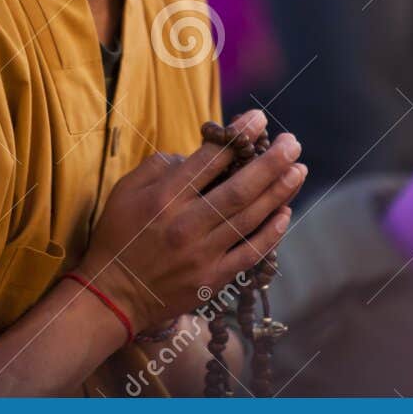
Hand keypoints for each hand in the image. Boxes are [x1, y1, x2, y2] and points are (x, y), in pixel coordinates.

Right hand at [75, 110, 304, 333]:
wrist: (113, 295)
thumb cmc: (119, 235)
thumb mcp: (126, 190)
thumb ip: (162, 165)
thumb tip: (201, 154)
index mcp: (165, 198)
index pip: (210, 159)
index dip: (239, 135)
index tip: (259, 118)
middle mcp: (187, 225)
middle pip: (239, 189)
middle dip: (271, 163)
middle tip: (292, 143)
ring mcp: (203, 254)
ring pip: (250, 218)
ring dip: (279, 192)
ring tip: (299, 170)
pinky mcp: (213, 279)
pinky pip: (250, 252)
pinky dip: (271, 232)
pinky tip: (286, 212)